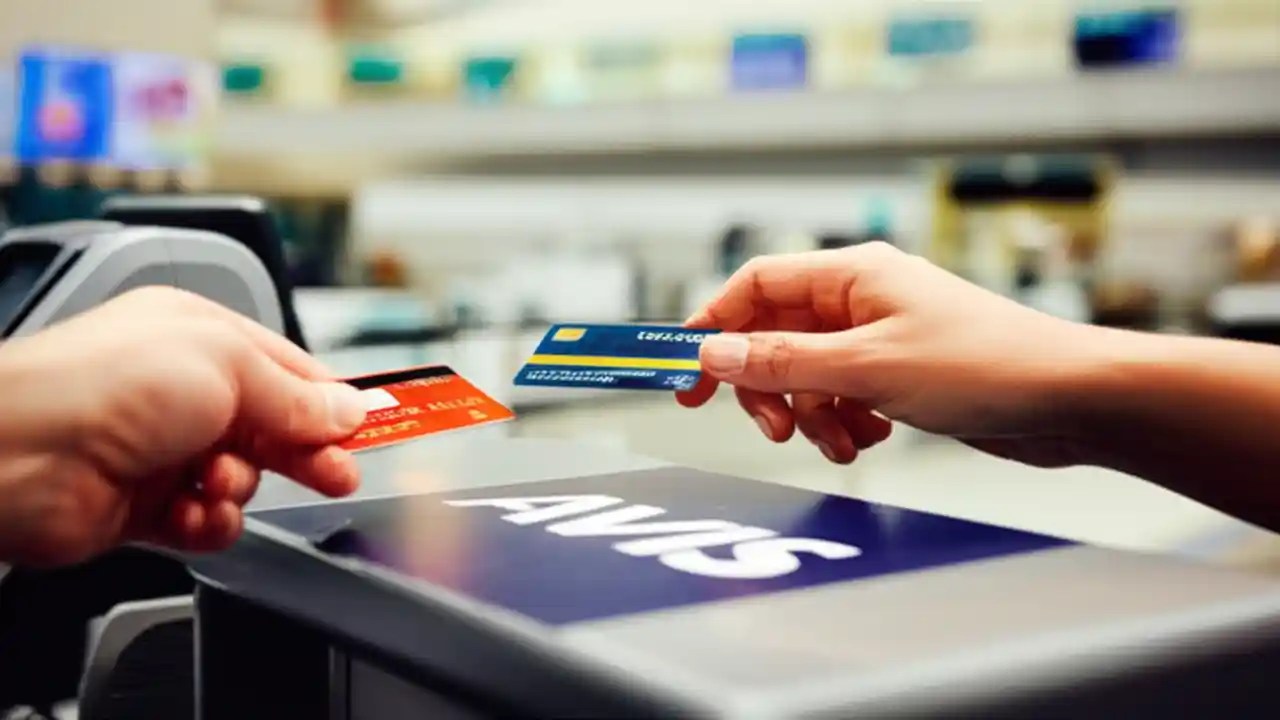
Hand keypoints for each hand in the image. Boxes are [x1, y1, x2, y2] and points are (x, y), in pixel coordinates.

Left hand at [0, 287, 367, 566]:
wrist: (14, 455)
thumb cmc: (104, 384)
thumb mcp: (228, 367)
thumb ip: (298, 398)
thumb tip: (350, 410)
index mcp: (201, 337)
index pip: (289, 372)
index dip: (333, 403)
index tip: (373, 428)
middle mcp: (182, 390)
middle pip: (273, 428)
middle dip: (308, 453)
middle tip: (338, 475)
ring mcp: (162, 448)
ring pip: (243, 478)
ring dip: (241, 486)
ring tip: (217, 482)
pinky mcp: (144, 505)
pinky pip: (207, 520)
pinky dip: (209, 522)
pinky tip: (193, 512)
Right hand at [677, 243, 1100, 467]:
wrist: (1070, 399)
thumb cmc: (984, 365)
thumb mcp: (866, 367)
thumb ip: (782, 362)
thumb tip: (712, 354)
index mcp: (852, 274)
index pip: (756, 286)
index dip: (714, 326)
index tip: (686, 374)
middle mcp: (863, 299)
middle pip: (776, 337)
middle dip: (769, 387)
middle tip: (775, 429)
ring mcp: (882, 337)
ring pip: (809, 374)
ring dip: (812, 414)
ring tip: (840, 443)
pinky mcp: (901, 373)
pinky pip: (844, 396)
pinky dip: (844, 422)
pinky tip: (869, 440)